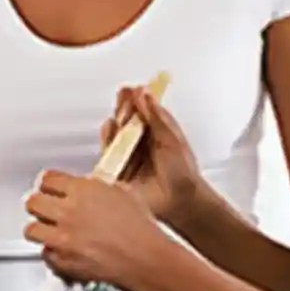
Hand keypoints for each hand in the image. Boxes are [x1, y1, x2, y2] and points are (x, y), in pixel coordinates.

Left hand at [23, 170, 170, 290]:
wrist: (144, 259)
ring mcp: (62, 237)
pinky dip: (52, 253)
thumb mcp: (122, 192)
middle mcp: (67, 212)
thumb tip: (89, 187)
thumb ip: (97, 187)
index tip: (49, 187)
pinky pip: (45, 254)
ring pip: (31, 229)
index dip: (48, 183)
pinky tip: (63, 250)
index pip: (47, 179)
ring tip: (49, 230)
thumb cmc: (139, 229)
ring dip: (40, 229)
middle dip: (38, 204)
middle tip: (44, 207)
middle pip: (32, 202)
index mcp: (81, 190)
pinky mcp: (62, 260)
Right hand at [103, 86, 204, 226]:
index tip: (133, 89)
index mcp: (154, 131)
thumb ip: (158, 118)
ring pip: (115, 132)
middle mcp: (138, 141)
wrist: (179, 200)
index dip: (135, 98)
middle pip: (125, 118)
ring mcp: (127, 154)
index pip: (141, 109)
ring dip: (116, 120)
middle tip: (124, 98)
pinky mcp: (117, 168)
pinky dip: (107, 138)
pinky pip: (107, 151)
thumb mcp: (172, 139)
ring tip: (122, 114)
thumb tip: (146, 94)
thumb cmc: (182, 172)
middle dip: (123, 106)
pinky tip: (110, 128)